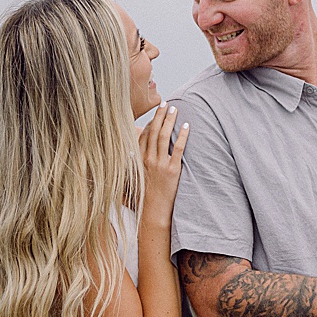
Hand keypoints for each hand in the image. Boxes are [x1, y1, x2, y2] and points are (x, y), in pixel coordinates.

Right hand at [138, 103, 189, 227]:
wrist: (152, 212)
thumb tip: (129, 156)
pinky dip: (183, 136)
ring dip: (170, 121)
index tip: (156, 113)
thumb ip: (132, 166)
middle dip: (160, 115)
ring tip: (175, 110)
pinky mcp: (172, 170)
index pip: (144, 135)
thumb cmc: (143, 198)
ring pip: (164, 136)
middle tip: (166, 104)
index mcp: (138, 160)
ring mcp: (159, 164)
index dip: (151, 122)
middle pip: (153, 132)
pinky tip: (187, 126)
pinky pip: (179, 149)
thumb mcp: (132, 180)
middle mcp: (147, 160)